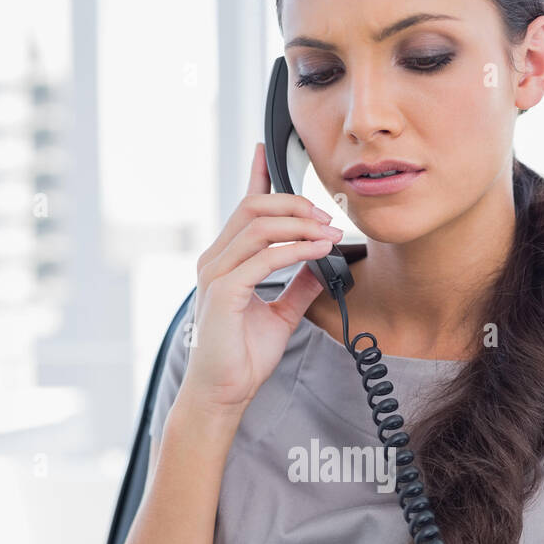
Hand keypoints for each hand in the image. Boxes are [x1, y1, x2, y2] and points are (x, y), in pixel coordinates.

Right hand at [180, 141, 342, 418]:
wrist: (224, 392)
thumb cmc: (242, 357)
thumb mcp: (280, 314)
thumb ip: (296, 286)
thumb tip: (320, 264)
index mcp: (225, 261)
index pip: (242, 208)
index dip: (256, 176)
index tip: (269, 151)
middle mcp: (215, 260)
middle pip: (253, 208)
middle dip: (294, 204)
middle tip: (327, 216)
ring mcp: (216, 274)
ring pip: (258, 225)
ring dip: (299, 224)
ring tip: (328, 232)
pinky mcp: (224, 292)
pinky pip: (262, 257)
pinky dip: (295, 249)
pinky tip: (317, 251)